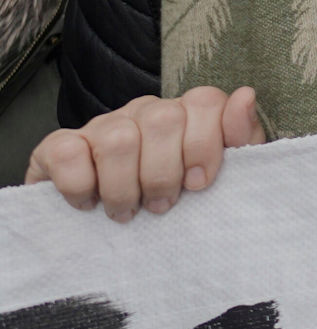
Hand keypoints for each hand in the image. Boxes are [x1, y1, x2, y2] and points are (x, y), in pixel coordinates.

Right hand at [24, 86, 262, 216]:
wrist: (108, 232)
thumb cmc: (174, 199)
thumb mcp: (218, 176)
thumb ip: (240, 139)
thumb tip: (245, 96)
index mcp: (185, 113)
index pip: (205, 101)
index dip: (205, 144)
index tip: (198, 184)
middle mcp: (144, 112)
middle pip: (163, 120)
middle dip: (165, 173)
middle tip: (162, 205)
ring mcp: (101, 126)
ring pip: (118, 139)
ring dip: (124, 187)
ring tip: (127, 212)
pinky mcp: (57, 147)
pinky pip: (65, 151)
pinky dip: (79, 185)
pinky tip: (88, 204)